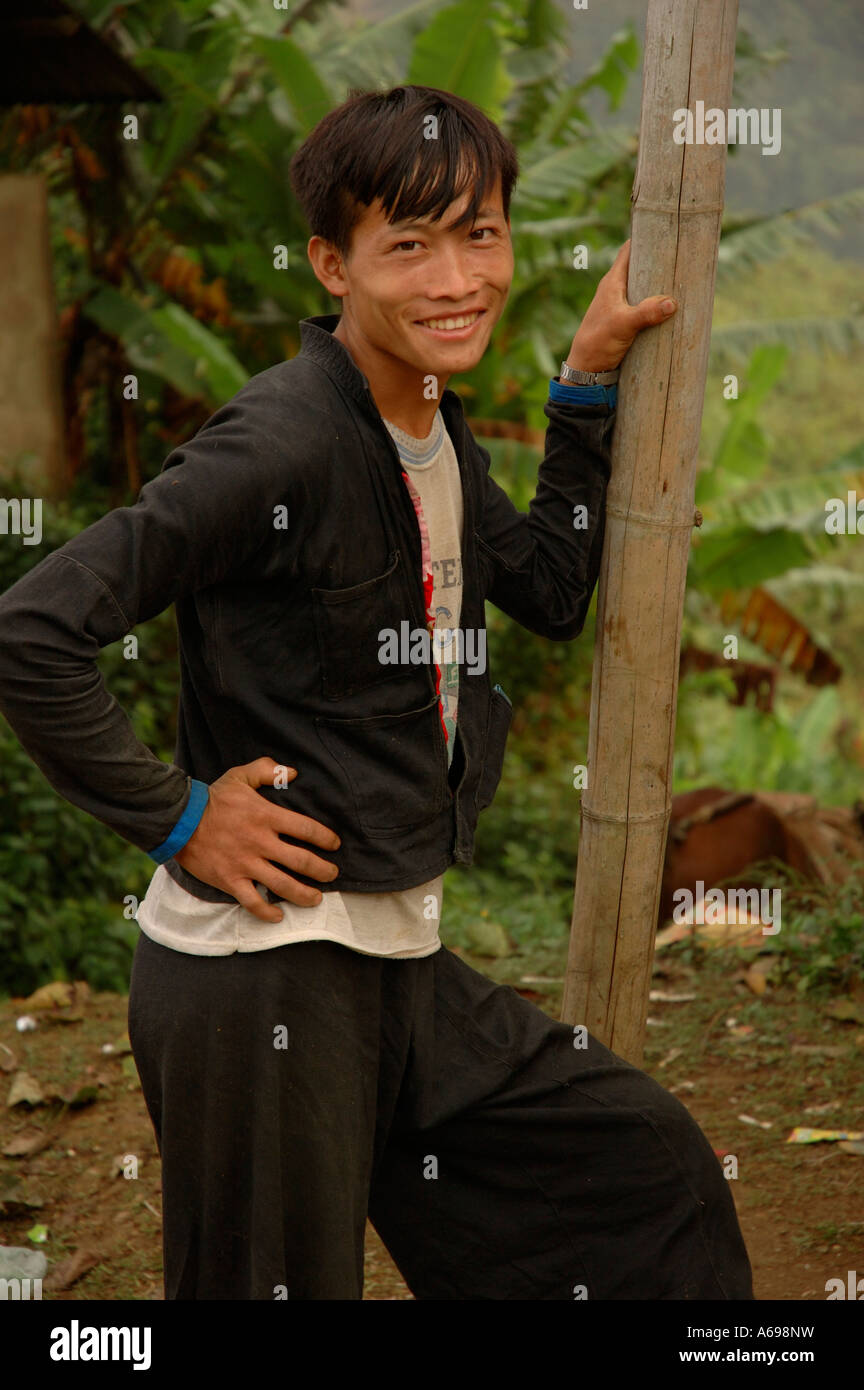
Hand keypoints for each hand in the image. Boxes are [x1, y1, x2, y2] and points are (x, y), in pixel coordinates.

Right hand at [174, 757, 339, 923]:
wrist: (178, 819)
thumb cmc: (211, 798)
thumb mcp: (239, 776)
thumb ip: (267, 770)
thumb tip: (292, 772)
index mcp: (266, 816)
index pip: (307, 829)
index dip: (326, 839)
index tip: (334, 845)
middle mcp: (260, 842)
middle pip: (301, 861)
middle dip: (323, 871)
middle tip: (332, 874)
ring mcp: (245, 864)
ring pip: (282, 885)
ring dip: (304, 894)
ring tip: (317, 898)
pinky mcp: (229, 880)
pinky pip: (252, 902)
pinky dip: (266, 912)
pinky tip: (278, 915)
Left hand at [565, 240, 676, 372]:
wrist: (586, 370)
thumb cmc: (598, 342)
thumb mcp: (623, 325)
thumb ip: (646, 313)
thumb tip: (672, 302)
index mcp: (612, 282)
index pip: (629, 251)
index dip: (645, 239)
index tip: (666, 231)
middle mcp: (616, 290)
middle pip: (641, 268)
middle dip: (660, 263)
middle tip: (685, 257)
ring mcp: (621, 306)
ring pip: (644, 289)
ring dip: (660, 286)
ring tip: (685, 281)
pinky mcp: (626, 322)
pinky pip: (645, 307)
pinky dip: (657, 305)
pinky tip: (673, 307)